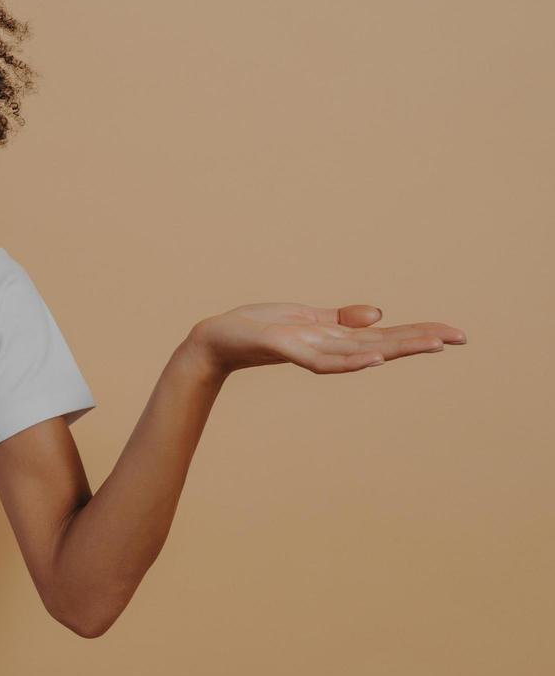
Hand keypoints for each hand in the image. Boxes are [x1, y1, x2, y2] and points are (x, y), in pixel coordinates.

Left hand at [188, 302, 466, 376]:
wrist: (218, 340)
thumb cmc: (260, 328)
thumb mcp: (306, 318)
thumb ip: (340, 320)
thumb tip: (379, 314)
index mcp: (336, 338)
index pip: (386, 336)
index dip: (419, 334)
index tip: (455, 333)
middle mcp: (328, 347)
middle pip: (383, 344)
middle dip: (420, 340)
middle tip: (459, 338)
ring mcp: (310, 350)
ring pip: (360, 353)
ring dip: (396, 349)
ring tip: (429, 345)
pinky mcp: (286, 349)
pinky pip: (322, 360)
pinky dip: (349, 361)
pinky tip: (374, 359)